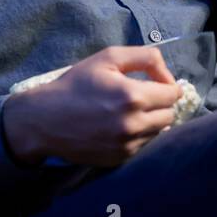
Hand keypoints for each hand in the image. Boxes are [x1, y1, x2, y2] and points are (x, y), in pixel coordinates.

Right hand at [1, 46, 182, 167]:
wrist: (44, 120)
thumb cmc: (76, 84)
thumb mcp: (108, 57)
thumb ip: (145, 57)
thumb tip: (168, 75)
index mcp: (133, 96)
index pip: (173, 94)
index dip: (168, 85)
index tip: (156, 82)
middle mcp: (133, 124)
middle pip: (169, 115)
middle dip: (161, 103)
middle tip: (143, 95)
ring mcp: (126, 145)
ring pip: (158, 132)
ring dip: (151, 120)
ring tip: (129, 111)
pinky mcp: (119, 159)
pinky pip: (142, 145)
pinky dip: (138, 135)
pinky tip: (120, 125)